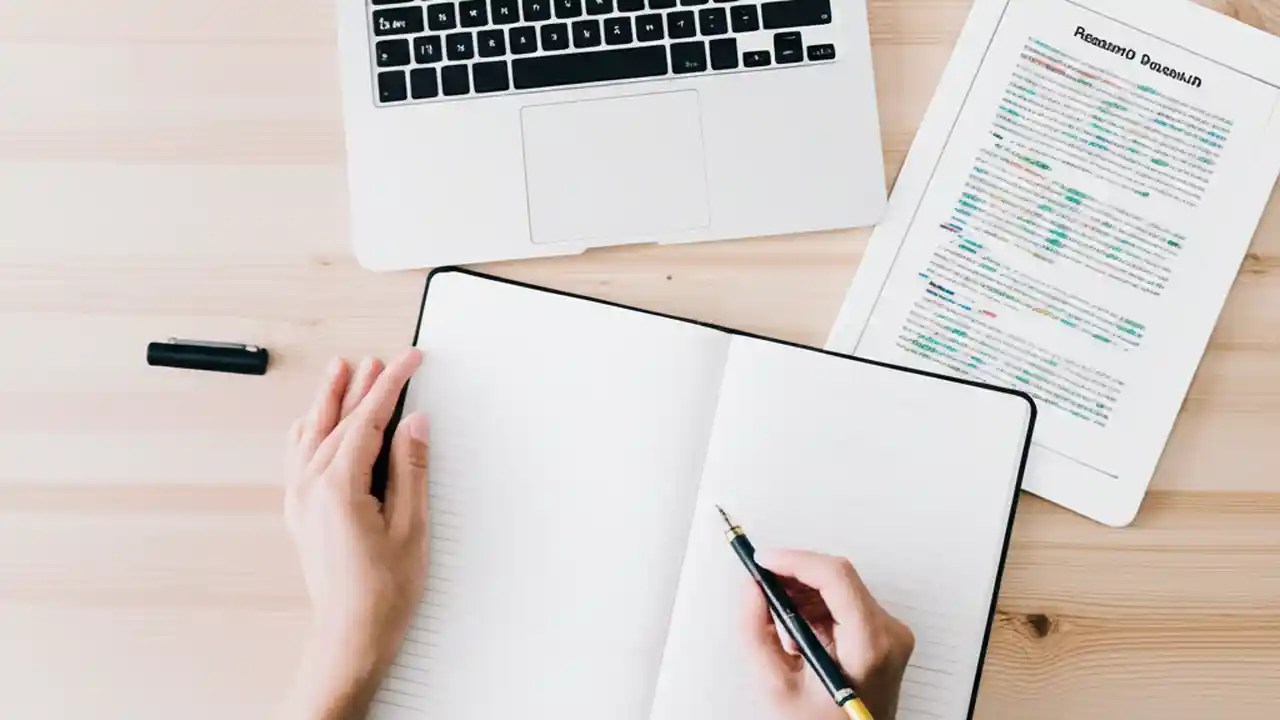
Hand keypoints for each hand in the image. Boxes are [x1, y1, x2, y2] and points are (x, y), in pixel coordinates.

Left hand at [278, 349, 429, 719]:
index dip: (392, 384)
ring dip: (329, 399)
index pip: (369, 418)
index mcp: (339, 485)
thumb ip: (410, 467)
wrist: (351, 634)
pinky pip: (297, 455)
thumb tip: (413, 423)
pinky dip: (307, 430)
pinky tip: (310, 422)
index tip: (409, 360)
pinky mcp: (299, 512)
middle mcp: (311, 486)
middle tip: (380, 359)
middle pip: (339, 419)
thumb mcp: (411, 525)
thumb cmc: (384, 590)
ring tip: (341, 370)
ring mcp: (300, 499)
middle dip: (363, 385)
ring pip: (313, 432)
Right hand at [740, 549, 913, 719]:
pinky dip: (814, 607)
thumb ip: (755, 631)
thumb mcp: (776, 687)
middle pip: (837, 578)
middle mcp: (889, 634)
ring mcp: (890, 633)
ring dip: (802, 594)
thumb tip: (752, 588)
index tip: (764, 561)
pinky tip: (797, 632)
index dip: (794, 561)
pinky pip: (844, 602)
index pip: (835, 577)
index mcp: (869, 646)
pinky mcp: (883, 634)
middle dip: (793, 576)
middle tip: (760, 584)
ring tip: (778, 623)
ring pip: (838, 586)